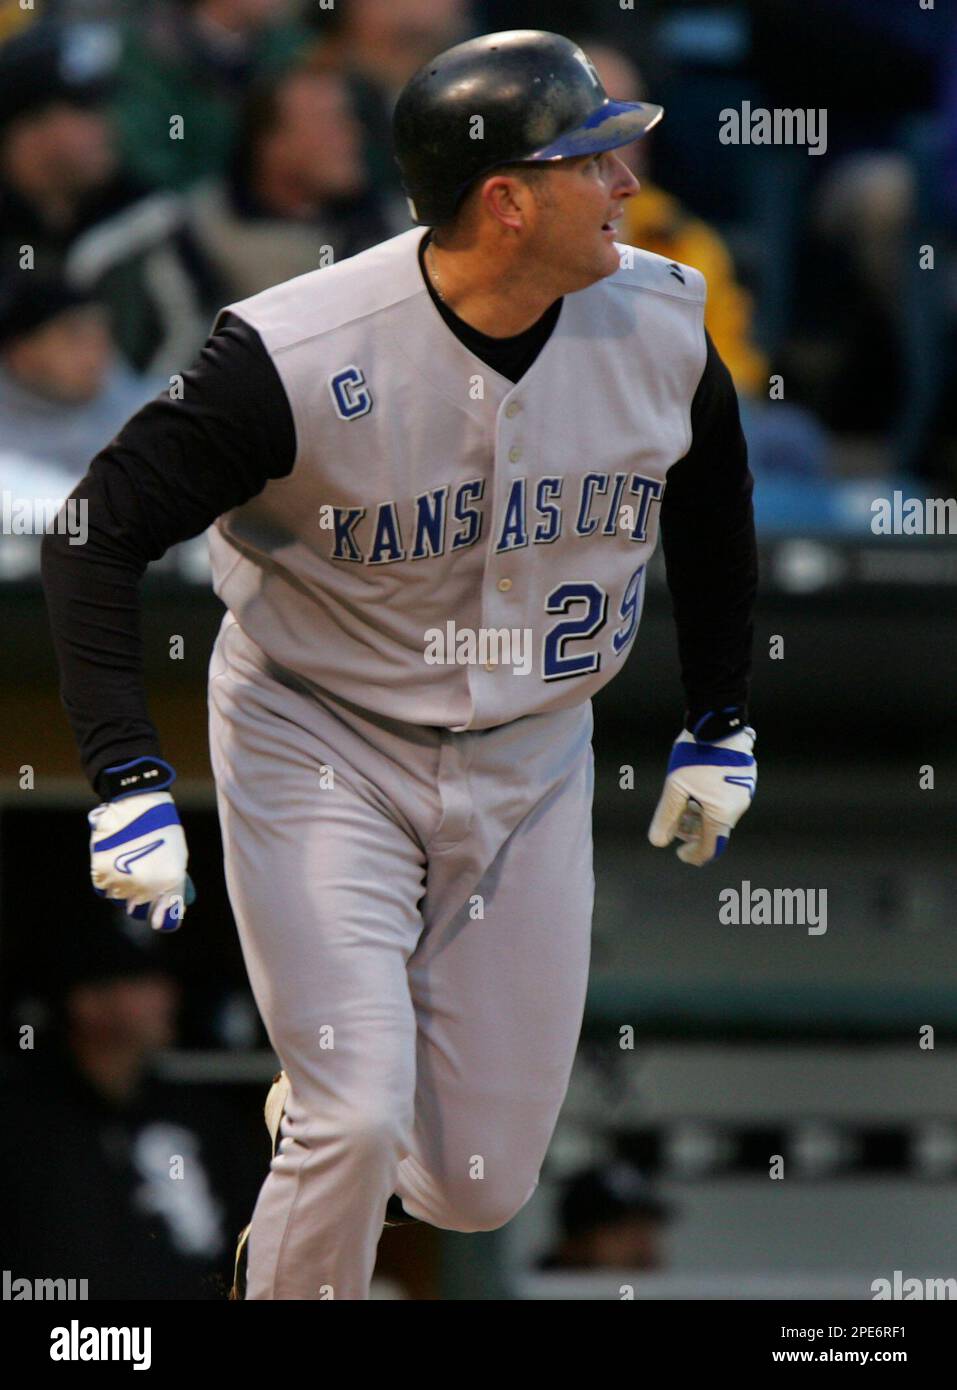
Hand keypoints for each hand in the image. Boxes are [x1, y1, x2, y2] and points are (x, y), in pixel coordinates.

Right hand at [89, 789, 192, 931]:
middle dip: (143, 902)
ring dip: (124, 889)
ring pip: (120, 900)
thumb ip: (172, 886)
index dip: (164, 918)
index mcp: (171, 882)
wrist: (137, 801)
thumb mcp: (177, 857)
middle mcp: (146, 887)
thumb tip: (163, 909)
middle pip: (140, 912)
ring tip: (129, 863)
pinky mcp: (101, 873)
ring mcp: (122, 882)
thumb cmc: (162, 827)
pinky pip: (103, 889)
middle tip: (143, 882)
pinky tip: (115, 863)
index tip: (161, 915)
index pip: (167, 921)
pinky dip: (108, 881)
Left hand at [648, 725, 755, 865]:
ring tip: (683, 806)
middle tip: (675, 823)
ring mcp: (745, 792)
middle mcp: (738, 806)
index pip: (709, 847)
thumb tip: (657, 842)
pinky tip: (696, 792)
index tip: (679, 852)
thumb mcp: (675, 786)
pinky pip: (728, 801)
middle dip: (693, 832)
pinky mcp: (746, 780)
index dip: (693, 854)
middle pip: (714, 831)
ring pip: (721, 815)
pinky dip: (711, 804)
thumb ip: (667, 816)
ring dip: (701, 817)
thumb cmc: (695, 754)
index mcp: (722, 812)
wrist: (718, 721)